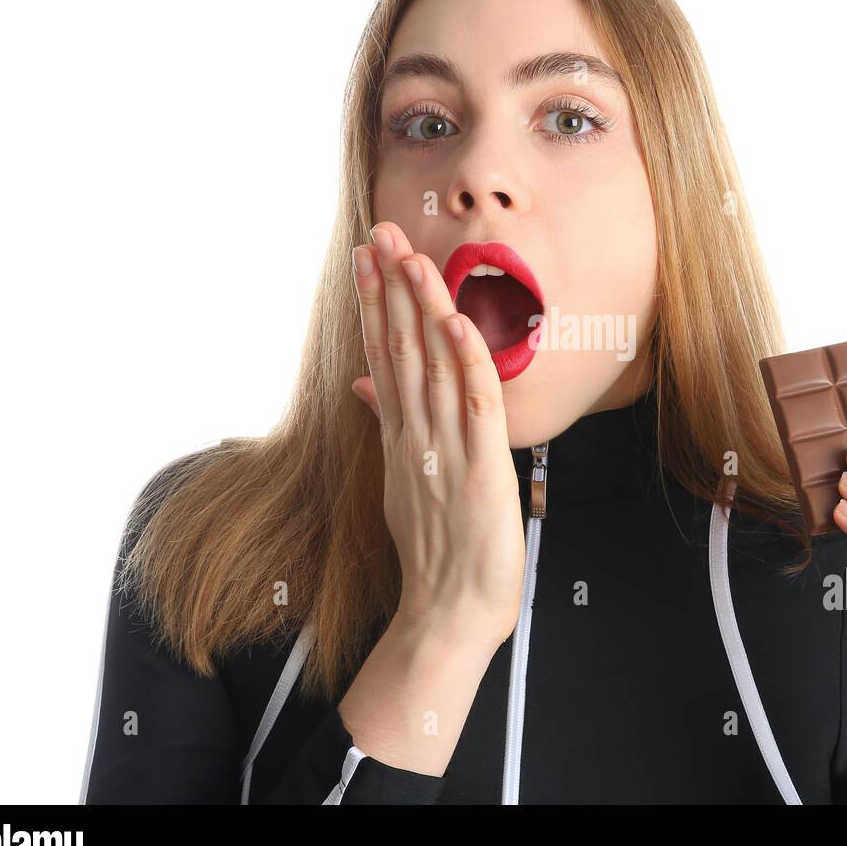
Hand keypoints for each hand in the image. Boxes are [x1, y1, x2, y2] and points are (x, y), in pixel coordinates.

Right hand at [350, 220, 525, 645]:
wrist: (448, 613)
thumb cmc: (435, 551)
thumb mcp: (401, 481)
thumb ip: (388, 428)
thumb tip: (366, 385)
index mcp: (401, 436)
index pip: (383, 355)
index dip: (376, 303)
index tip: (366, 258)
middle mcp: (416, 434)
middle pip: (399, 349)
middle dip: (390, 287)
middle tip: (380, 232)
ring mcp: (445, 449)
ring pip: (432, 366)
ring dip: (421, 308)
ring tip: (410, 257)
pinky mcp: (480, 468)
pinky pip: (474, 405)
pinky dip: (467, 361)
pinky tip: (458, 323)